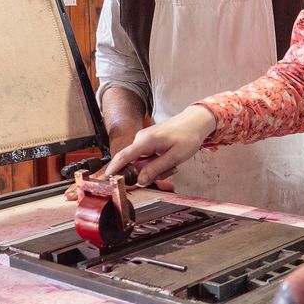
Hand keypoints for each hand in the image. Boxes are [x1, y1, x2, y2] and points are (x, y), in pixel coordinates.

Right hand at [102, 106, 216, 186]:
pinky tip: (169, 159)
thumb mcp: (174, 157)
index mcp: (146, 141)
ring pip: (142, 163)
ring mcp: (143, 140)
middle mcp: (140, 139)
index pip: (124, 156)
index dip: (114, 169)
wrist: (195, 122)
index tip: (108, 180)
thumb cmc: (188, 136)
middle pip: (134, 165)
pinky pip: (146, 159)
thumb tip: (139, 181)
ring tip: (172, 164)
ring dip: (156, 168)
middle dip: (150, 173)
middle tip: (169, 170)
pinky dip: (157, 163)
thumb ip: (155, 169)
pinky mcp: (147, 142)